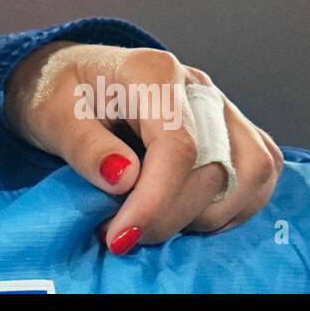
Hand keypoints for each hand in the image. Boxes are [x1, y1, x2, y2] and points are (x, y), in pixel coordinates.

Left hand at [4, 42, 283, 255]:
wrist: (65, 78)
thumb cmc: (55, 94)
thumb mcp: (51, 117)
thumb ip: (86, 147)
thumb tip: (125, 178)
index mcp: (152, 73)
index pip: (178, 146)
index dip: (155, 202)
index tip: (120, 237)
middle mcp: (196, 86)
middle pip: (215, 166)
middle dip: (169, 215)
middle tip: (120, 233)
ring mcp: (220, 106)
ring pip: (253, 172)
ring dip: (207, 214)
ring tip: (152, 221)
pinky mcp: (231, 129)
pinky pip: (258, 173)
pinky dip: (232, 205)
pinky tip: (186, 215)